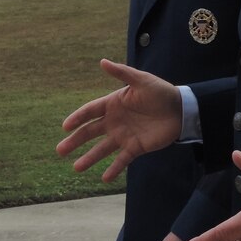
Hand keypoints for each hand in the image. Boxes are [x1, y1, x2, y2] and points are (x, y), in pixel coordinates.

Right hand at [56, 59, 181, 181]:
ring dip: (89, 158)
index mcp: (113, 103)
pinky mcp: (136, 147)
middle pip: (90, 132)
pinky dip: (113, 169)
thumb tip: (102, 62)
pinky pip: (122, 160)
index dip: (77, 118)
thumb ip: (121, 73)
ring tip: (76, 168)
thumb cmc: (160, 91)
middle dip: (75, 141)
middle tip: (60, 150)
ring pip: (102, 149)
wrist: (181, 109)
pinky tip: (104, 178)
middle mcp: (115, 121)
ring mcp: (124, 135)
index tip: (65, 126)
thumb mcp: (141, 80)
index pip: (90, 111)